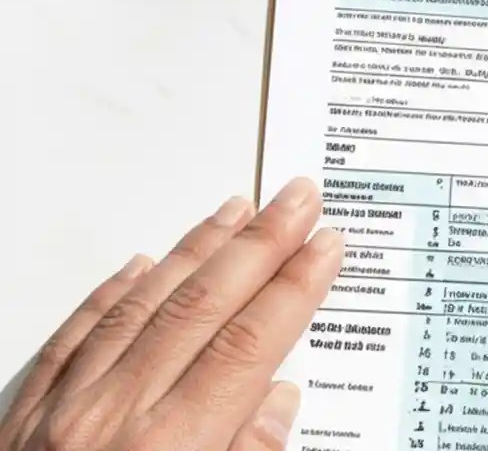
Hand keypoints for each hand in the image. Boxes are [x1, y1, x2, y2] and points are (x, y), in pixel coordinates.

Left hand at [0, 178, 342, 450]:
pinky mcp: (22, 421)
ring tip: (233, 211)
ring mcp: (61, 415)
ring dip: (194, 251)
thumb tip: (277, 399)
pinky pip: (73, 337)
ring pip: (140, 307)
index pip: (248, 344)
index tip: (326, 245)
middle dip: (259, 244)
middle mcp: (114, 421)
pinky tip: (137, 265)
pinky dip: (111, 295)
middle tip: (296, 197)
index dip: (294, 288)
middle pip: (202, 308)